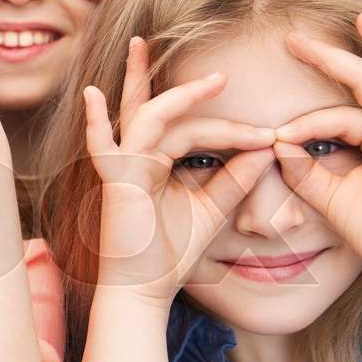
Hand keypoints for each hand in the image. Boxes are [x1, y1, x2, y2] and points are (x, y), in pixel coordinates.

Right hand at [87, 36, 275, 300]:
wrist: (146, 289)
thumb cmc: (171, 252)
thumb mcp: (212, 208)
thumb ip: (236, 179)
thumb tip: (268, 148)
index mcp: (157, 160)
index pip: (193, 129)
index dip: (232, 130)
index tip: (269, 137)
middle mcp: (137, 155)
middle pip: (163, 110)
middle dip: (188, 88)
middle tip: (223, 72)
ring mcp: (123, 165)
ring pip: (153, 118)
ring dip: (180, 97)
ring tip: (215, 80)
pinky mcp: (116, 181)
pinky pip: (105, 146)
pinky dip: (94, 122)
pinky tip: (92, 95)